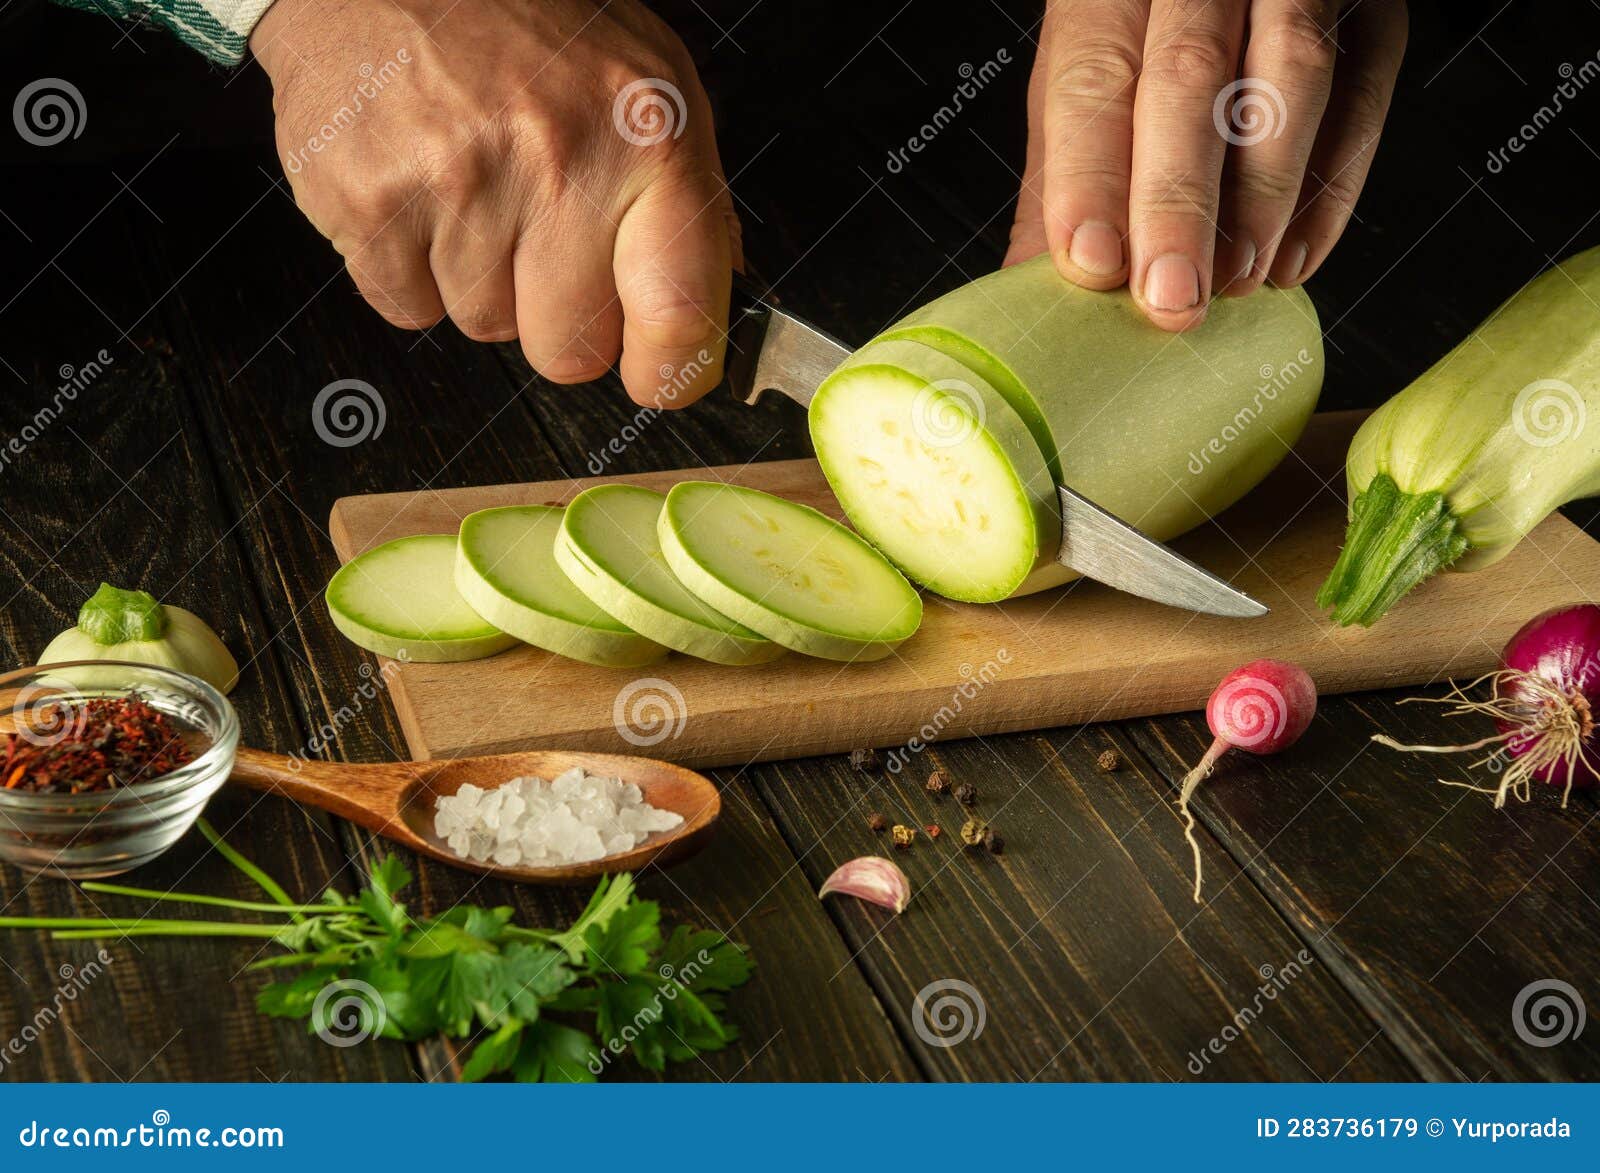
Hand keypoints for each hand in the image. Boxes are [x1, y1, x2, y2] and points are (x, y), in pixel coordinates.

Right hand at [251, 0, 738, 405]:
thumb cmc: (532, 25)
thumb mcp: (652, 85)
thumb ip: (691, 203)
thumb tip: (708, 310)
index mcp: (648, 137)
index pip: (677, 314)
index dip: (668, 371)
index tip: (657, 375)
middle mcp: (558, 160)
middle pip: (569, 352)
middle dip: (559, 320)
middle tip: (542, 244)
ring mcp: (456, 182)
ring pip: (485, 328)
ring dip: (481, 282)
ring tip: (474, 188)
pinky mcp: (369, 200)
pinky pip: (408, 309)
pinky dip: (412, 270)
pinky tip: (421, 193)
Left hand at [1006, 0, 1406, 329]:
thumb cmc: (1146, 34)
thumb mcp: (1087, 79)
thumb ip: (1065, 174)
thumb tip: (1027, 289)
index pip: (1094, 77)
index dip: (1092, 176)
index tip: (1094, 263)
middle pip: (1187, 79)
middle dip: (1178, 201)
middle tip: (1171, 298)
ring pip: (1289, 75)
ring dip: (1262, 196)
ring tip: (1234, 282)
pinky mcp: (1374, 12)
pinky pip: (1363, 93)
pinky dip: (1333, 185)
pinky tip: (1295, 257)